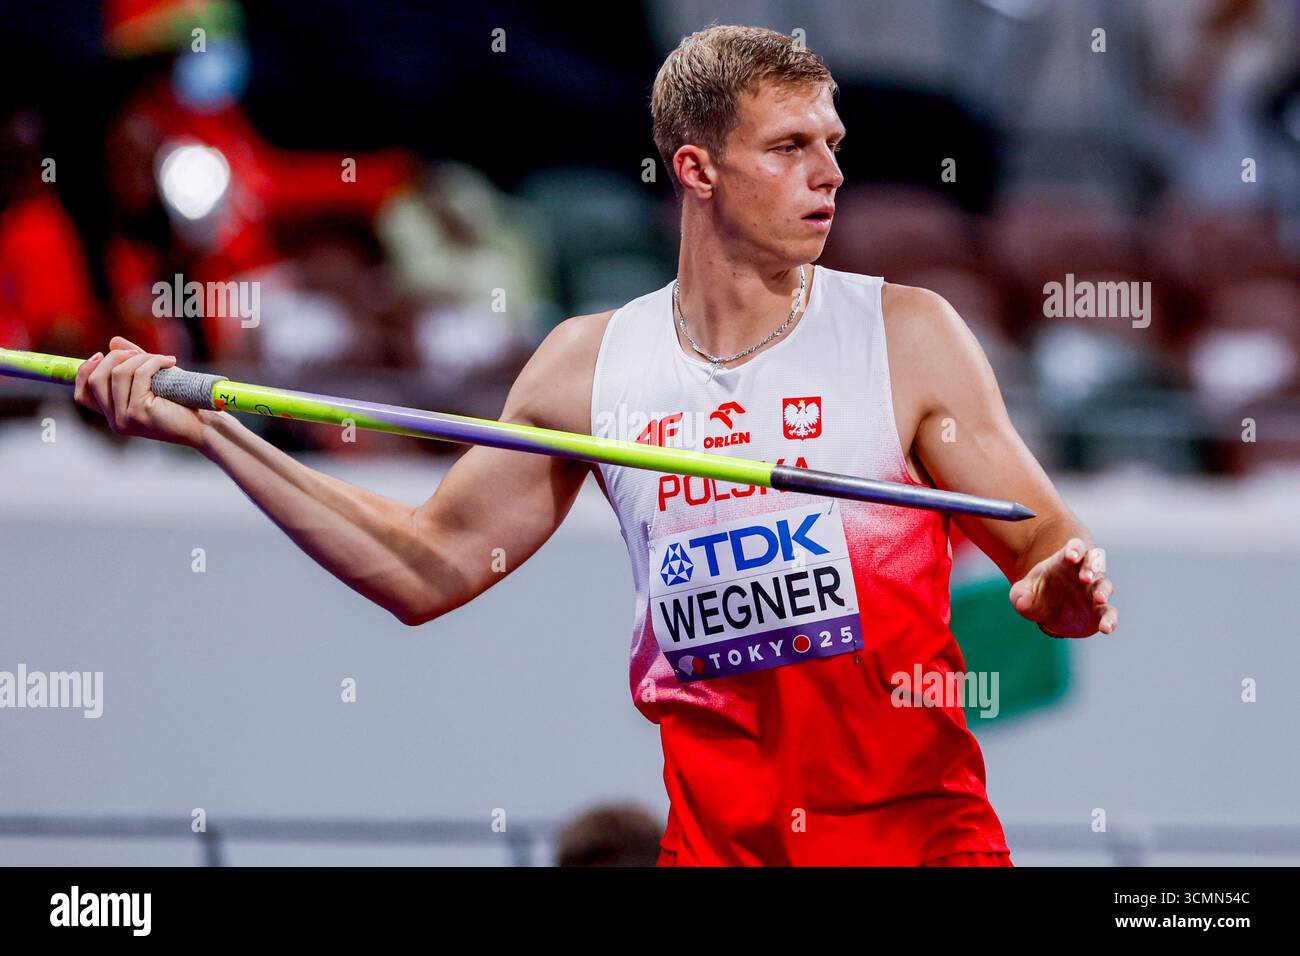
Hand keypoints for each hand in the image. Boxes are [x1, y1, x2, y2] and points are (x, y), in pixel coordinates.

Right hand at [73, 336, 206, 448]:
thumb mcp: (153, 379)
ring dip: (140, 358)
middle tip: (139, 353)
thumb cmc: (183, 403)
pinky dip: (153, 362)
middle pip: (95, 379)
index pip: (83, 395)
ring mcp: (125, 418)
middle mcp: (115, 421)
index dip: (85, 371)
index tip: (100, 354)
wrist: (206, 424)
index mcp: (114, 415)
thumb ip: (132, 362)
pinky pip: (139, 375)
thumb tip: (114, 341)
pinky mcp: (139, 413)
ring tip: (162, 359)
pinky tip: (170, 362)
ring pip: (118, 373)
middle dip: (115, 357)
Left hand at [1008, 537, 1116, 637]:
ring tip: (1099, 598)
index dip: (1075, 549)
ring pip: (1104, 586)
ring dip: (1103, 591)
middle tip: (1085, 578)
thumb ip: (1020, 595)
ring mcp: (1094, 591)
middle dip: (1092, 568)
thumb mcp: (1022, 593)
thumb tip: (1021, 602)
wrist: (1047, 612)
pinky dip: (1110, 620)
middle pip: (1094, 563)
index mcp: (1065, 561)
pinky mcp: (1100, 611)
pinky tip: (1106, 628)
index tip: (1070, 556)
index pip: (1075, 547)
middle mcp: (1084, 573)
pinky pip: (1109, 613)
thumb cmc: (1035, 594)